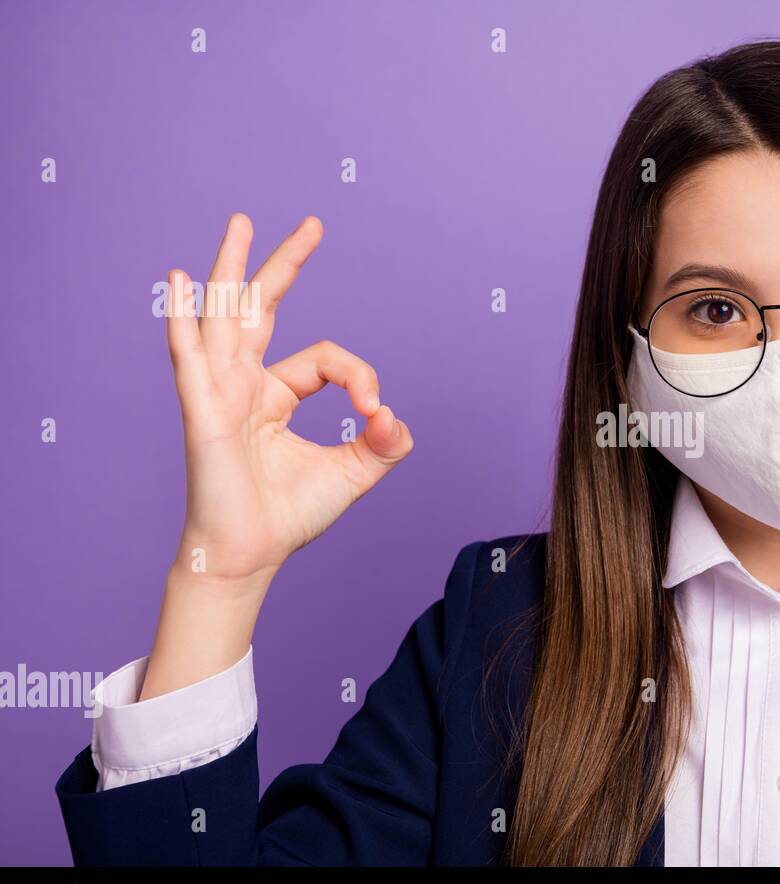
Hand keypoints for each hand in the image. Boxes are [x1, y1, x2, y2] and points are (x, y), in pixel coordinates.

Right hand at [166, 213, 412, 583]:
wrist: (252, 554)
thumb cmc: (289, 515)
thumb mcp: (354, 473)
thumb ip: (384, 444)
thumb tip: (395, 417)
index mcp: (275, 395)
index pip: (326, 359)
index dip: (359, 377)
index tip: (376, 415)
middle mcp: (244, 385)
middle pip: (262, 309)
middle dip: (285, 265)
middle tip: (312, 224)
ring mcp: (219, 393)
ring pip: (224, 317)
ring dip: (231, 269)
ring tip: (240, 223)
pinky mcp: (201, 411)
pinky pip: (189, 358)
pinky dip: (182, 320)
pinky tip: (175, 283)